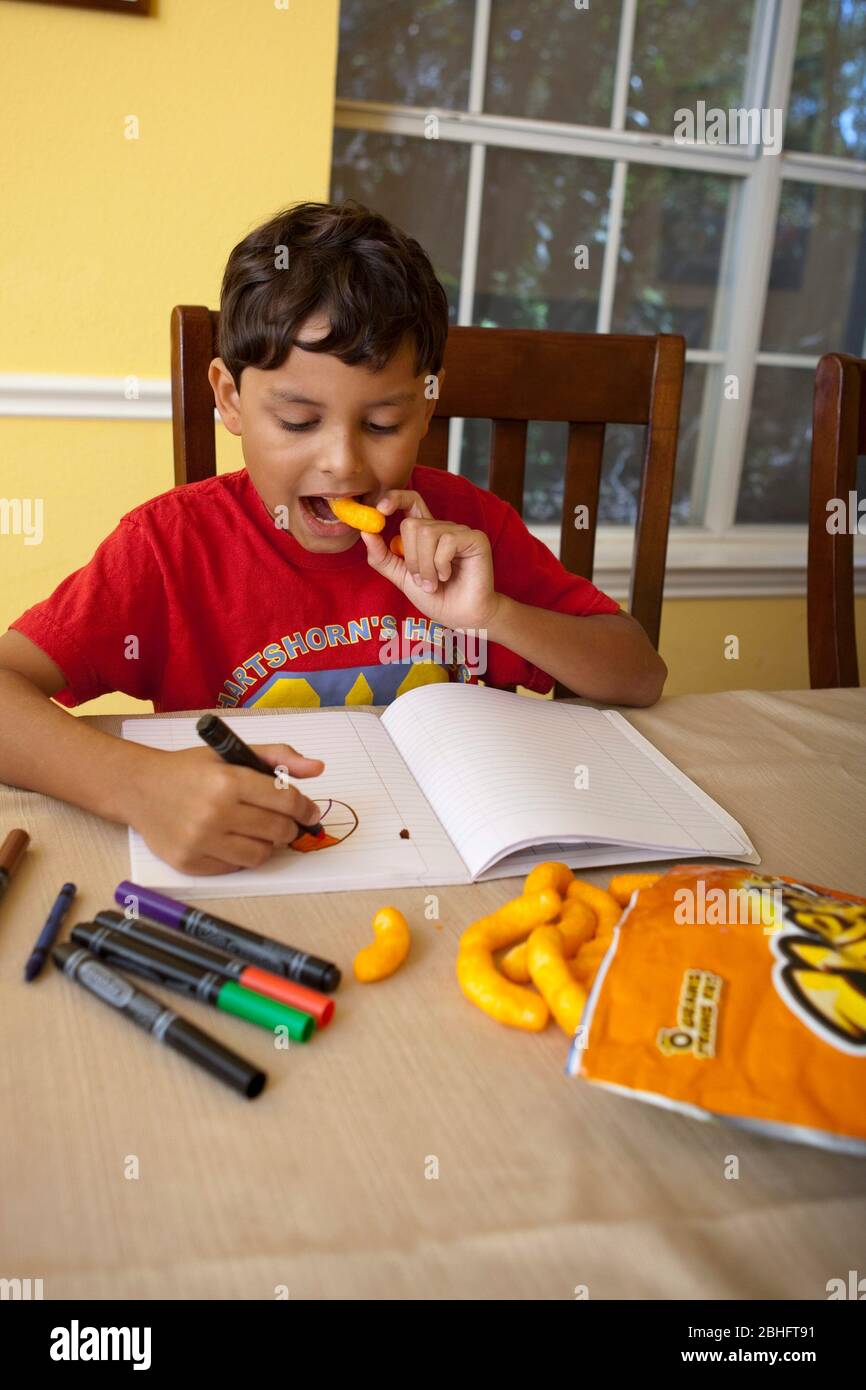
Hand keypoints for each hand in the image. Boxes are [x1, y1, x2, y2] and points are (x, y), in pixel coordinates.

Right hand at [128, 743, 324, 874]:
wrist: (139, 788)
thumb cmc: (190, 769)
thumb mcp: (231, 753)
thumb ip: (278, 757)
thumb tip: (317, 768)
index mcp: (228, 780)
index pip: (287, 802)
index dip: (306, 808)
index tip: (309, 812)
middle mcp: (215, 812)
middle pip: (278, 831)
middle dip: (289, 827)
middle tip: (283, 822)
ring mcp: (200, 841)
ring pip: (260, 855)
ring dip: (267, 844)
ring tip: (258, 831)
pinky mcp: (189, 863)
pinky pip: (234, 868)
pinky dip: (240, 857)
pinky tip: (232, 840)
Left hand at [363, 489, 499, 629]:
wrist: (461, 617)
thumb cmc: (436, 598)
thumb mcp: (401, 577)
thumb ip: (382, 557)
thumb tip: (365, 532)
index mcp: (426, 532)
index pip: (410, 500)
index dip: (395, 498)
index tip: (380, 510)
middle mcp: (443, 527)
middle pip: (412, 524)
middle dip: (411, 558)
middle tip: (422, 580)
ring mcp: (460, 531)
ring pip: (427, 533)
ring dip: (426, 566)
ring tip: (435, 582)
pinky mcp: (475, 538)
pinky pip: (447, 541)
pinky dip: (441, 565)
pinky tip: (448, 576)